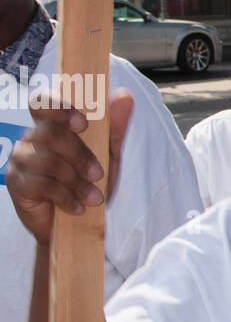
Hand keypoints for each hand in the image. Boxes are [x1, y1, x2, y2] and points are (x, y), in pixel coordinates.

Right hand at [6, 92, 133, 244]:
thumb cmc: (90, 185)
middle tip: (98, 174)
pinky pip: (41, 184)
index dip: (59, 108)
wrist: (77, 227)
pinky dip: (65, 197)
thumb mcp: (109, 157)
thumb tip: (124, 94)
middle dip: (80, 155)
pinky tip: (76, 207)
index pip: (42, 101)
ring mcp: (20, 160)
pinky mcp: (15, 183)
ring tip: (92, 198)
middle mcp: (31, 138)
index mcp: (51, 124)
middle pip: (50, 132)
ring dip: (76, 182)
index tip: (83, 124)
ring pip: (48, 160)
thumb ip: (115, 127)